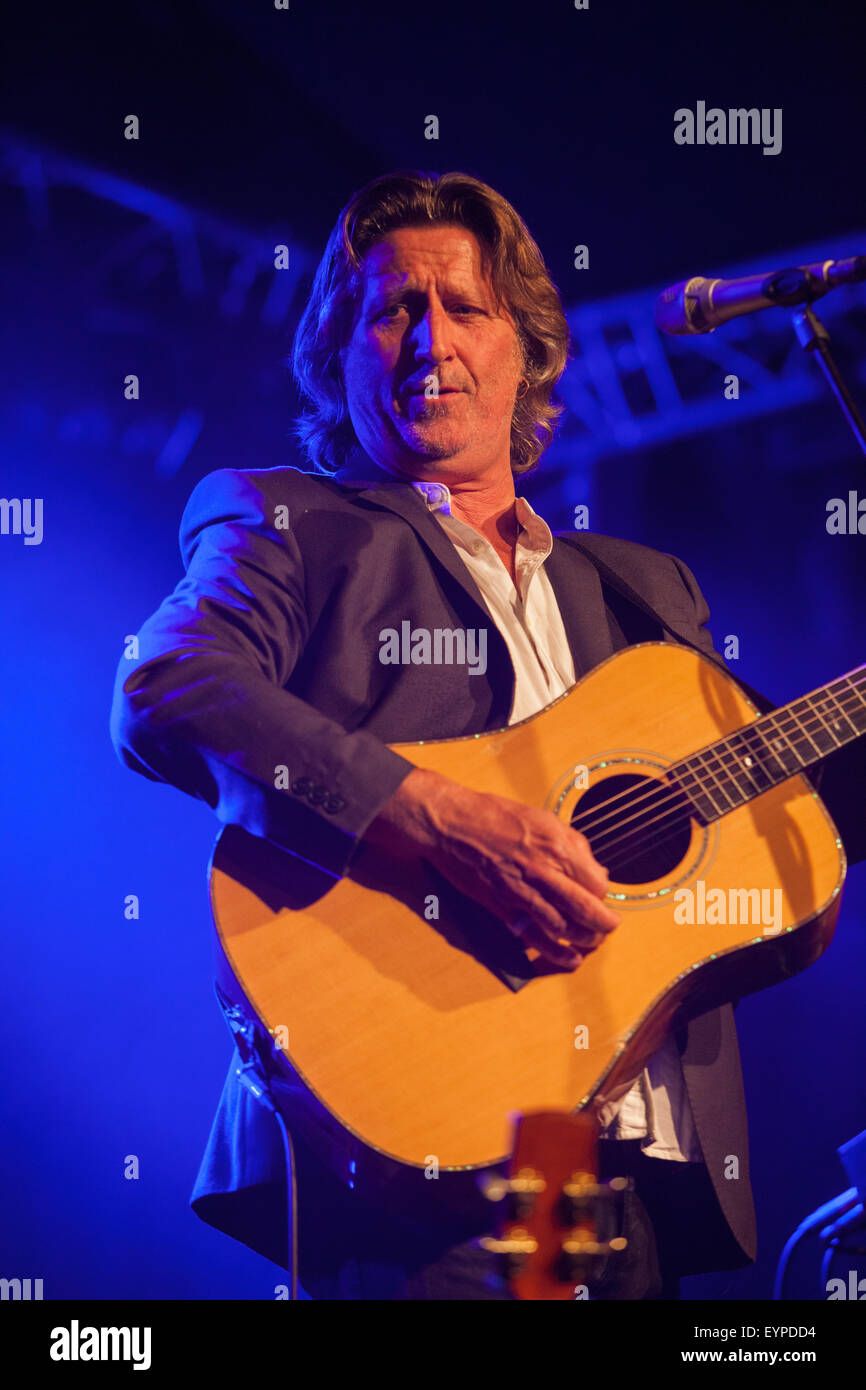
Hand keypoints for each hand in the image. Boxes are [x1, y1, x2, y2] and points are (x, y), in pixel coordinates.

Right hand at [362, 768, 620, 967]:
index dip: (603, 895)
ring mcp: (522, 892)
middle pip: (587, 910)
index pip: (596, 883)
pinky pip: (535, 938)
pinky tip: (569, 959)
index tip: (601, 897)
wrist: (452, 824)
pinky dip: (556, 954)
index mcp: (557, 847)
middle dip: (604, 925)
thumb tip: (595, 868)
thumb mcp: (543, 818)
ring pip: (565, 928)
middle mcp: (543, 872)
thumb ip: (573, 844)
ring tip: (591, 941)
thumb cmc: (494, 815)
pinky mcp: (503, 908)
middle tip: (608, 928)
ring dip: (584, 940)